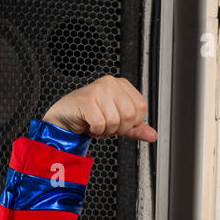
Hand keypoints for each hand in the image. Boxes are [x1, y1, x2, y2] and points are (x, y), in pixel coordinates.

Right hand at [42, 74, 156, 141]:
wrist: (66, 117)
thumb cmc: (91, 116)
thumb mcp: (119, 123)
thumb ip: (136, 128)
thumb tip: (153, 135)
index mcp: (122, 85)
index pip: (141, 107)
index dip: (132, 122)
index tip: (120, 122)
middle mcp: (111, 84)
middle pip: (130, 115)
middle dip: (119, 128)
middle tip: (107, 124)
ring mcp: (98, 89)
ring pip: (115, 121)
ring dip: (106, 130)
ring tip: (98, 123)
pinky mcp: (86, 100)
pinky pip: (100, 123)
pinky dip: (96, 130)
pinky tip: (90, 124)